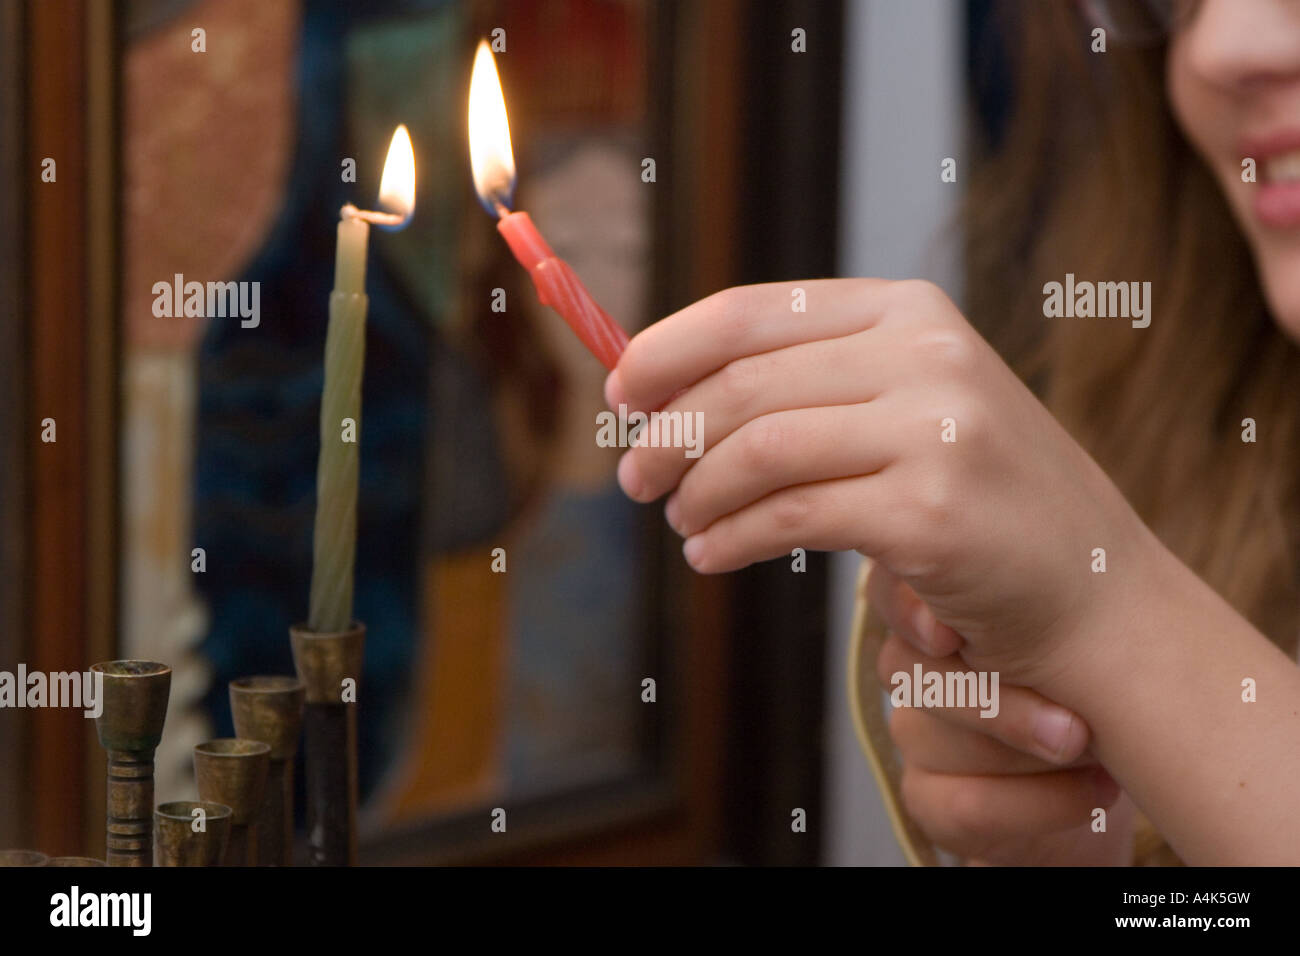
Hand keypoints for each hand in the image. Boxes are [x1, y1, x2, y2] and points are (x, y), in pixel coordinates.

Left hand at [606, 279, 1162, 684]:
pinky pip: (789, 516)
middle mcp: (927, 354)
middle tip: (633, 477)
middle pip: (744, 381)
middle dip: (667, 433)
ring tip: (679, 523)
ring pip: (758, 447)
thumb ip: (812, 385)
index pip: (755, 310)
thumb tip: (668, 389)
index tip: (621, 392)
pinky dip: (732, 537)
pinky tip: (712, 555)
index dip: (669, 349)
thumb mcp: (907, 409)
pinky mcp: (931, 513)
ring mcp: (936, 430)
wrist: (1096, 589)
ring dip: (695, 491)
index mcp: (911, 312)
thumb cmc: (981, 499)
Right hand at [869, 563, 1133, 864]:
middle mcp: (916, 666)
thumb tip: (1016, 567)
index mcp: (942, 612)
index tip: (950, 636)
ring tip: (1095, 751)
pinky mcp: (928, 797)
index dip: (907, 612)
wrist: (1121, 774)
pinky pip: (959, 802)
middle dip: (1001, 703)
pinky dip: (1035, 804)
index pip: (890, 591)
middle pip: (913, 670)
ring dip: (1026, 752)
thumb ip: (1031, 596)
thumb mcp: (1074, 628)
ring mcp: (916, 733)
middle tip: (1075, 723)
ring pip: (933, 738)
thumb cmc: (1098, 684)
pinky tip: (1091, 793)